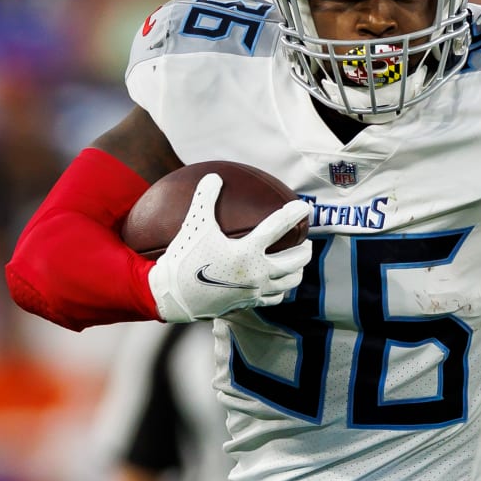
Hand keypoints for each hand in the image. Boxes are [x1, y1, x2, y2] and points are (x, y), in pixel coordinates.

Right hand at [148, 173, 312, 321]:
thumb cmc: (184, 258)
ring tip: (298, 264)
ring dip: (298, 272)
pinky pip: (274, 298)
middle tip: (307, 242)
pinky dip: (281, 291)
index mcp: (247, 250)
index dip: (294, 214)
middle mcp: (257, 272)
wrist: (173, 296)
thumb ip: (204, 199)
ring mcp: (255, 290)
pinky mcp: (248, 303)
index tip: (305, 207)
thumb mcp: (194, 225)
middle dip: (305, 249)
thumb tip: (213, 177)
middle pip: (295, 260)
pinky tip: (279, 286)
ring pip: (289, 282)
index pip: (279, 227)